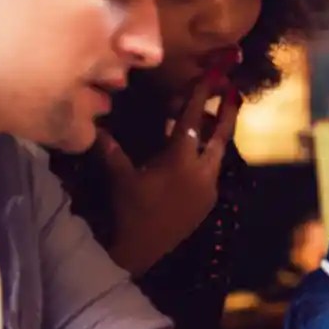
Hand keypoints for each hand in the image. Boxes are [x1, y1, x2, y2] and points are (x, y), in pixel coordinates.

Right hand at [102, 82, 240, 275]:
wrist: (144, 250)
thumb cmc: (130, 210)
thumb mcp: (120, 177)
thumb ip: (110, 149)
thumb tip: (94, 124)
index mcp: (180, 161)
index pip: (191, 121)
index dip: (198, 97)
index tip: (208, 78)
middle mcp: (201, 172)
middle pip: (219, 136)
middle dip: (226, 112)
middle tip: (234, 92)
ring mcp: (209, 188)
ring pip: (218, 154)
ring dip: (216, 135)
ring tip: (215, 118)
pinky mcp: (209, 202)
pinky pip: (212, 171)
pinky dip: (208, 156)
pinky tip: (199, 152)